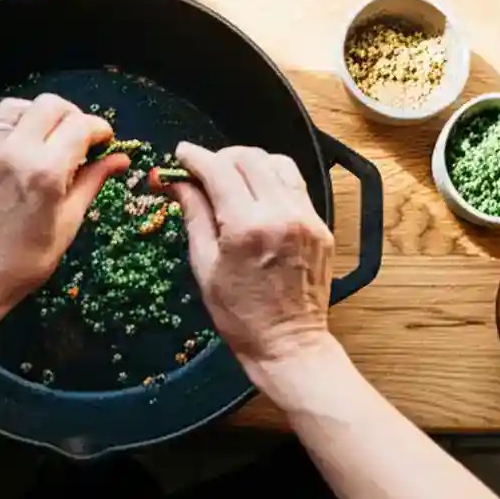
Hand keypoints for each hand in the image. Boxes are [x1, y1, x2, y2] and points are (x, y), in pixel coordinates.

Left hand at [0, 94, 129, 324]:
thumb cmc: (26, 260)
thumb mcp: (68, 223)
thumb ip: (92, 182)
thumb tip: (121, 159)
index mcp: (46, 171)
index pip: (80, 125)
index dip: (99, 128)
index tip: (104, 141)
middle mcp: (15, 151)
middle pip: (50, 104)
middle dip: (71, 115)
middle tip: (77, 138)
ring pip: (17, 106)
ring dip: (38, 115)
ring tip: (46, 137)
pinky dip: (10, 127)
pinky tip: (18, 147)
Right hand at [169, 142, 336, 367]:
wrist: (289, 343)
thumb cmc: (239, 315)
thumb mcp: (204, 266)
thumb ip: (194, 216)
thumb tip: (179, 182)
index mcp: (246, 227)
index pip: (218, 170)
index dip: (195, 157)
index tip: (182, 154)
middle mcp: (279, 214)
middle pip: (249, 158)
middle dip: (222, 157)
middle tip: (205, 170)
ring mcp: (305, 218)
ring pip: (278, 163)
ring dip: (251, 163)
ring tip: (234, 178)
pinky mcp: (320, 226)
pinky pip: (296, 185)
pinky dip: (274, 180)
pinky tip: (259, 196)